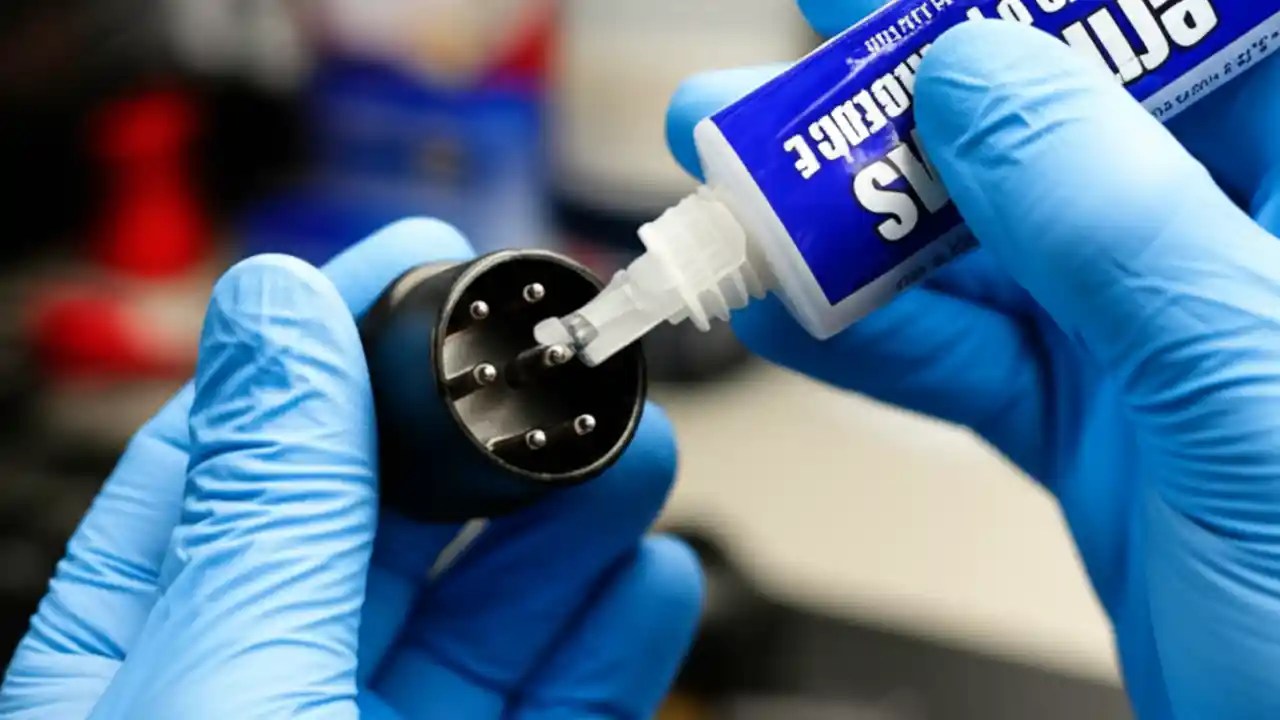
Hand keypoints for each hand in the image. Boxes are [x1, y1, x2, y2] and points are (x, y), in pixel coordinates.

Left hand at [0, 221, 700, 718]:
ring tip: (636, 448)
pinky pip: (562, 705)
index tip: (409, 257)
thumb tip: (271, 309)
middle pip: (388, 526)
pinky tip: (648, 579)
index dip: (326, 344)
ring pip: (487, 613)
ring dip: (571, 525)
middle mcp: (269, 691)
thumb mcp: (226, 680)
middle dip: (484, 437)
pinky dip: (613, 642)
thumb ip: (266, 503)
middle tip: (564, 361)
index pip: (236, 457)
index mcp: (149, 660)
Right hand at [669, 5, 1279, 718]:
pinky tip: (791, 307)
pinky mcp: (1088, 425)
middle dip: (906, 112)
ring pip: (983, 252)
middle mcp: (1234, 253)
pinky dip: (869, 339)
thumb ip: (1111, 218)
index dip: (1034, 7)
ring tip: (741, 195)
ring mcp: (1153, 343)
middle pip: (1052, 133)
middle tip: (785, 89)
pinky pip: (963, 358)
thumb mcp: (1245, 384)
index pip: (1180, 38)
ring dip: (852, 232)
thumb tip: (981, 76)